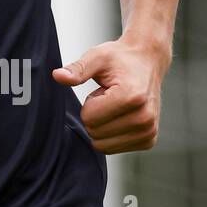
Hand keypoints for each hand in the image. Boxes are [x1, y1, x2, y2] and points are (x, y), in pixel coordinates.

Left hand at [52, 37, 169, 153]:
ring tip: (115, 106)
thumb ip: (77, 69)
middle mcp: (145, 117)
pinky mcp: (149, 140)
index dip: (89, 103)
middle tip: (108, 98)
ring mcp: (149, 131)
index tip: (102, 90)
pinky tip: (121, 115)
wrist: (147, 61)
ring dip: (102, 126)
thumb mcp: (96, 57)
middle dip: (94, 116)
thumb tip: (57, 76)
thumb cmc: (120, 59)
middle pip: (95, 133)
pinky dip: (111, 134)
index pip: (89, 118)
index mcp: (132, 97)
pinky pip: (114, 149)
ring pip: (103, 146)